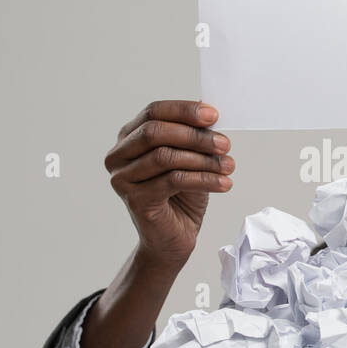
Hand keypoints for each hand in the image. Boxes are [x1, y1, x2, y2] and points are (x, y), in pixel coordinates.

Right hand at [103, 99, 233, 270]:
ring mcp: (122, 179)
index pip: (153, 112)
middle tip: (224, 143)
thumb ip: (193, 134)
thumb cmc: (180, 196)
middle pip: (155, 132)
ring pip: (165, 157)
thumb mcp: (190, 158)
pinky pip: (172, 181)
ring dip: (203, 160)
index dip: (184, 110)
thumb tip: (208, 109)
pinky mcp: (135, 200)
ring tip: (228, 165)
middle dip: (194, 136)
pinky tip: (223, 183)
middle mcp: (118, 156)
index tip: (213, 115)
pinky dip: (203, 180)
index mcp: (128, 138)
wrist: (174, 238)